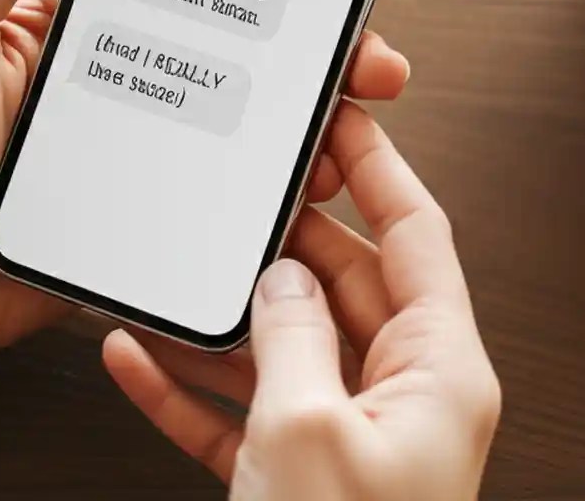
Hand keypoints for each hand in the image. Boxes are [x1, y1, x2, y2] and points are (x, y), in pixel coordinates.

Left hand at [0, 0, 443, 381]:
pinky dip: (280, 191)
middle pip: (245, 53)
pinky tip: (316, 181)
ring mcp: (144, 158)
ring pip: (252, 128)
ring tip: (358, 111)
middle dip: (327, 40)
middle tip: (376, 44)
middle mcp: (125, 89)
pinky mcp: (149, 221)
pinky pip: (229, 201)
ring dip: (319, 115)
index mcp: (81, 33)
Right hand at [103, 103, 500, 500]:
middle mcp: (404, 399)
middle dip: (284, 242)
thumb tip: (280, 281)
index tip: (342, 119)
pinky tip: (144, 361)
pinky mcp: (301, 478)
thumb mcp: (308, 431)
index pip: (415, 237)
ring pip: (285, 350)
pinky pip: (243, 412)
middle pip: (344, 284)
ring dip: (222, 324)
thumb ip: (293, 338)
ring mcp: (352, 436)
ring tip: (174, 287)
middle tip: (240, 200)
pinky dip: (192, 388)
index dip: (378, 168)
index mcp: (440, 373)